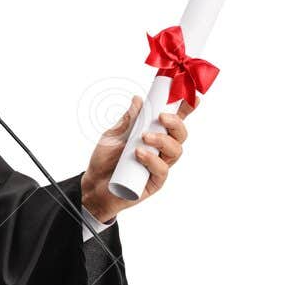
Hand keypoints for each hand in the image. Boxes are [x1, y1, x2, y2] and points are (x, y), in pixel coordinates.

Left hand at [79, 96, 193, 223]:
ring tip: (144, 137)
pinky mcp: (154, 182)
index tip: (192, 99)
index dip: (186, 109)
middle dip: (176, 123)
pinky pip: (162, 170)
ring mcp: (159, 166)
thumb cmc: (105, 160)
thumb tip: (138, 99)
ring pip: (176, 151)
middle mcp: (160, 150)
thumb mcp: (113, 135)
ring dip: (163, 140)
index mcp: (154, 135)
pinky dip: (153, 160)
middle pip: (180, 134)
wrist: (93, 185)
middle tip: (161, 117)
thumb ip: (127, 120)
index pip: (174, 121)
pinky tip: (140, 154)